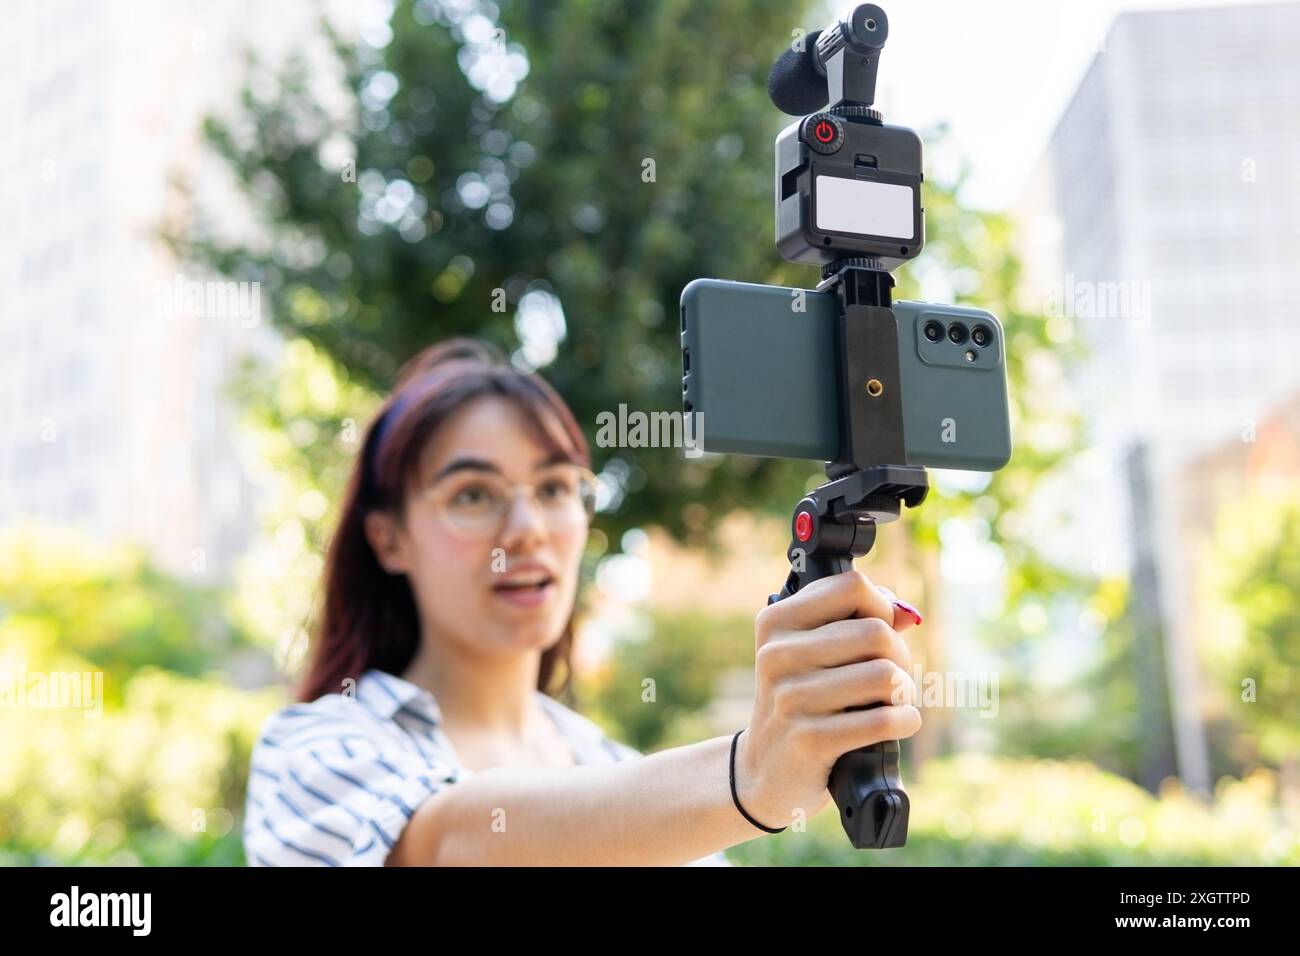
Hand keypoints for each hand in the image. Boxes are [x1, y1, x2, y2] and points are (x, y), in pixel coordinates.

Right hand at [734, 570, 921, 828]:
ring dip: (904, 692)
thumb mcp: (810, 653)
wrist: (765, 770)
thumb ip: (856, 623)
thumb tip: (908, 614)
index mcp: (776, 622)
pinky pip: (883, 720)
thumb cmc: (801, 700)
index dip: (882, 606)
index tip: (881, 629)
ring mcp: (790, 698)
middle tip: (892, 677)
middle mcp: (777, 655)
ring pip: (885, 676)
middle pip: (877, 633)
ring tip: (892, 702)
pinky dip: (905, 721)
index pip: (853, 587)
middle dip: (900, 656)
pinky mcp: (809, 740)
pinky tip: (898, 724)